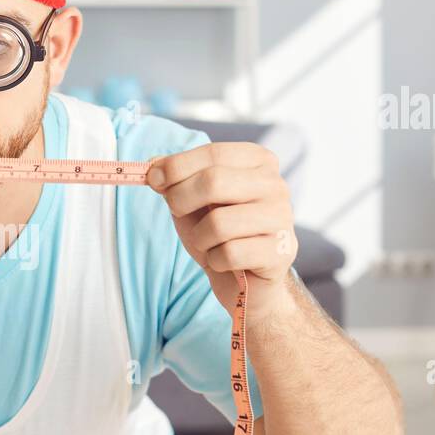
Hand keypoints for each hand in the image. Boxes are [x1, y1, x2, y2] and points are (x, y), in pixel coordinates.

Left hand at [147, 142, 297, 321]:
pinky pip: (230, 254)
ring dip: (200, 238)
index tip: (152, 179)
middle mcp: (276, 185)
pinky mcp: (280, 253)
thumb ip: (174, 179)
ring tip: (210, 243)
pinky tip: (226, 262)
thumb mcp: (191, 200)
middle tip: (178, 212)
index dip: (176, 166)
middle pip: (214, 181)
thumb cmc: (219, 234)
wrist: (245, 280)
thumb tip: (153, 166)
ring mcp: (282, 219)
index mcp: (258, 162)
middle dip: (181, 200)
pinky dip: (216, 261)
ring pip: (219, 223)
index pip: (213, 154)